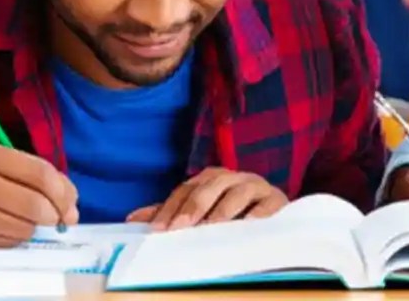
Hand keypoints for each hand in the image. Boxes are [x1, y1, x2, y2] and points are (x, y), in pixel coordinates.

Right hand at [0, 140, 78, 247]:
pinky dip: (17, 238)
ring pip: (25, 228)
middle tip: (61, 218)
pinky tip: (9, 228)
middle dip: (56, 214)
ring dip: (36, 228)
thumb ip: (27, 168)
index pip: (40, 173)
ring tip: (28, 220)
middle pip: (36, 205)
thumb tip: (69, 199)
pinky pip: (8, 243)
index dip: (64, 190)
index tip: (72, 202)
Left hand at [126, 168, 287, 230]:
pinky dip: (257, 214)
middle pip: (210, 187)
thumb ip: (170, 213)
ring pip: (237, 193)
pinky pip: (267, 205)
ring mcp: (255, 186)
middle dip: (194, 207)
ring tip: (211, 228)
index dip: (171, 208)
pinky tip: (247, 226)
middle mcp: (232, 177)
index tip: (158, 230)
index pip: (186, 190)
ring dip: (223, 211)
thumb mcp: (200, 211)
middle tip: (181, 228)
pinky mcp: (276, 199)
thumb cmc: (231, 211)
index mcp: (211, 178)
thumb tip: (132, 218)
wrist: (272, 209)